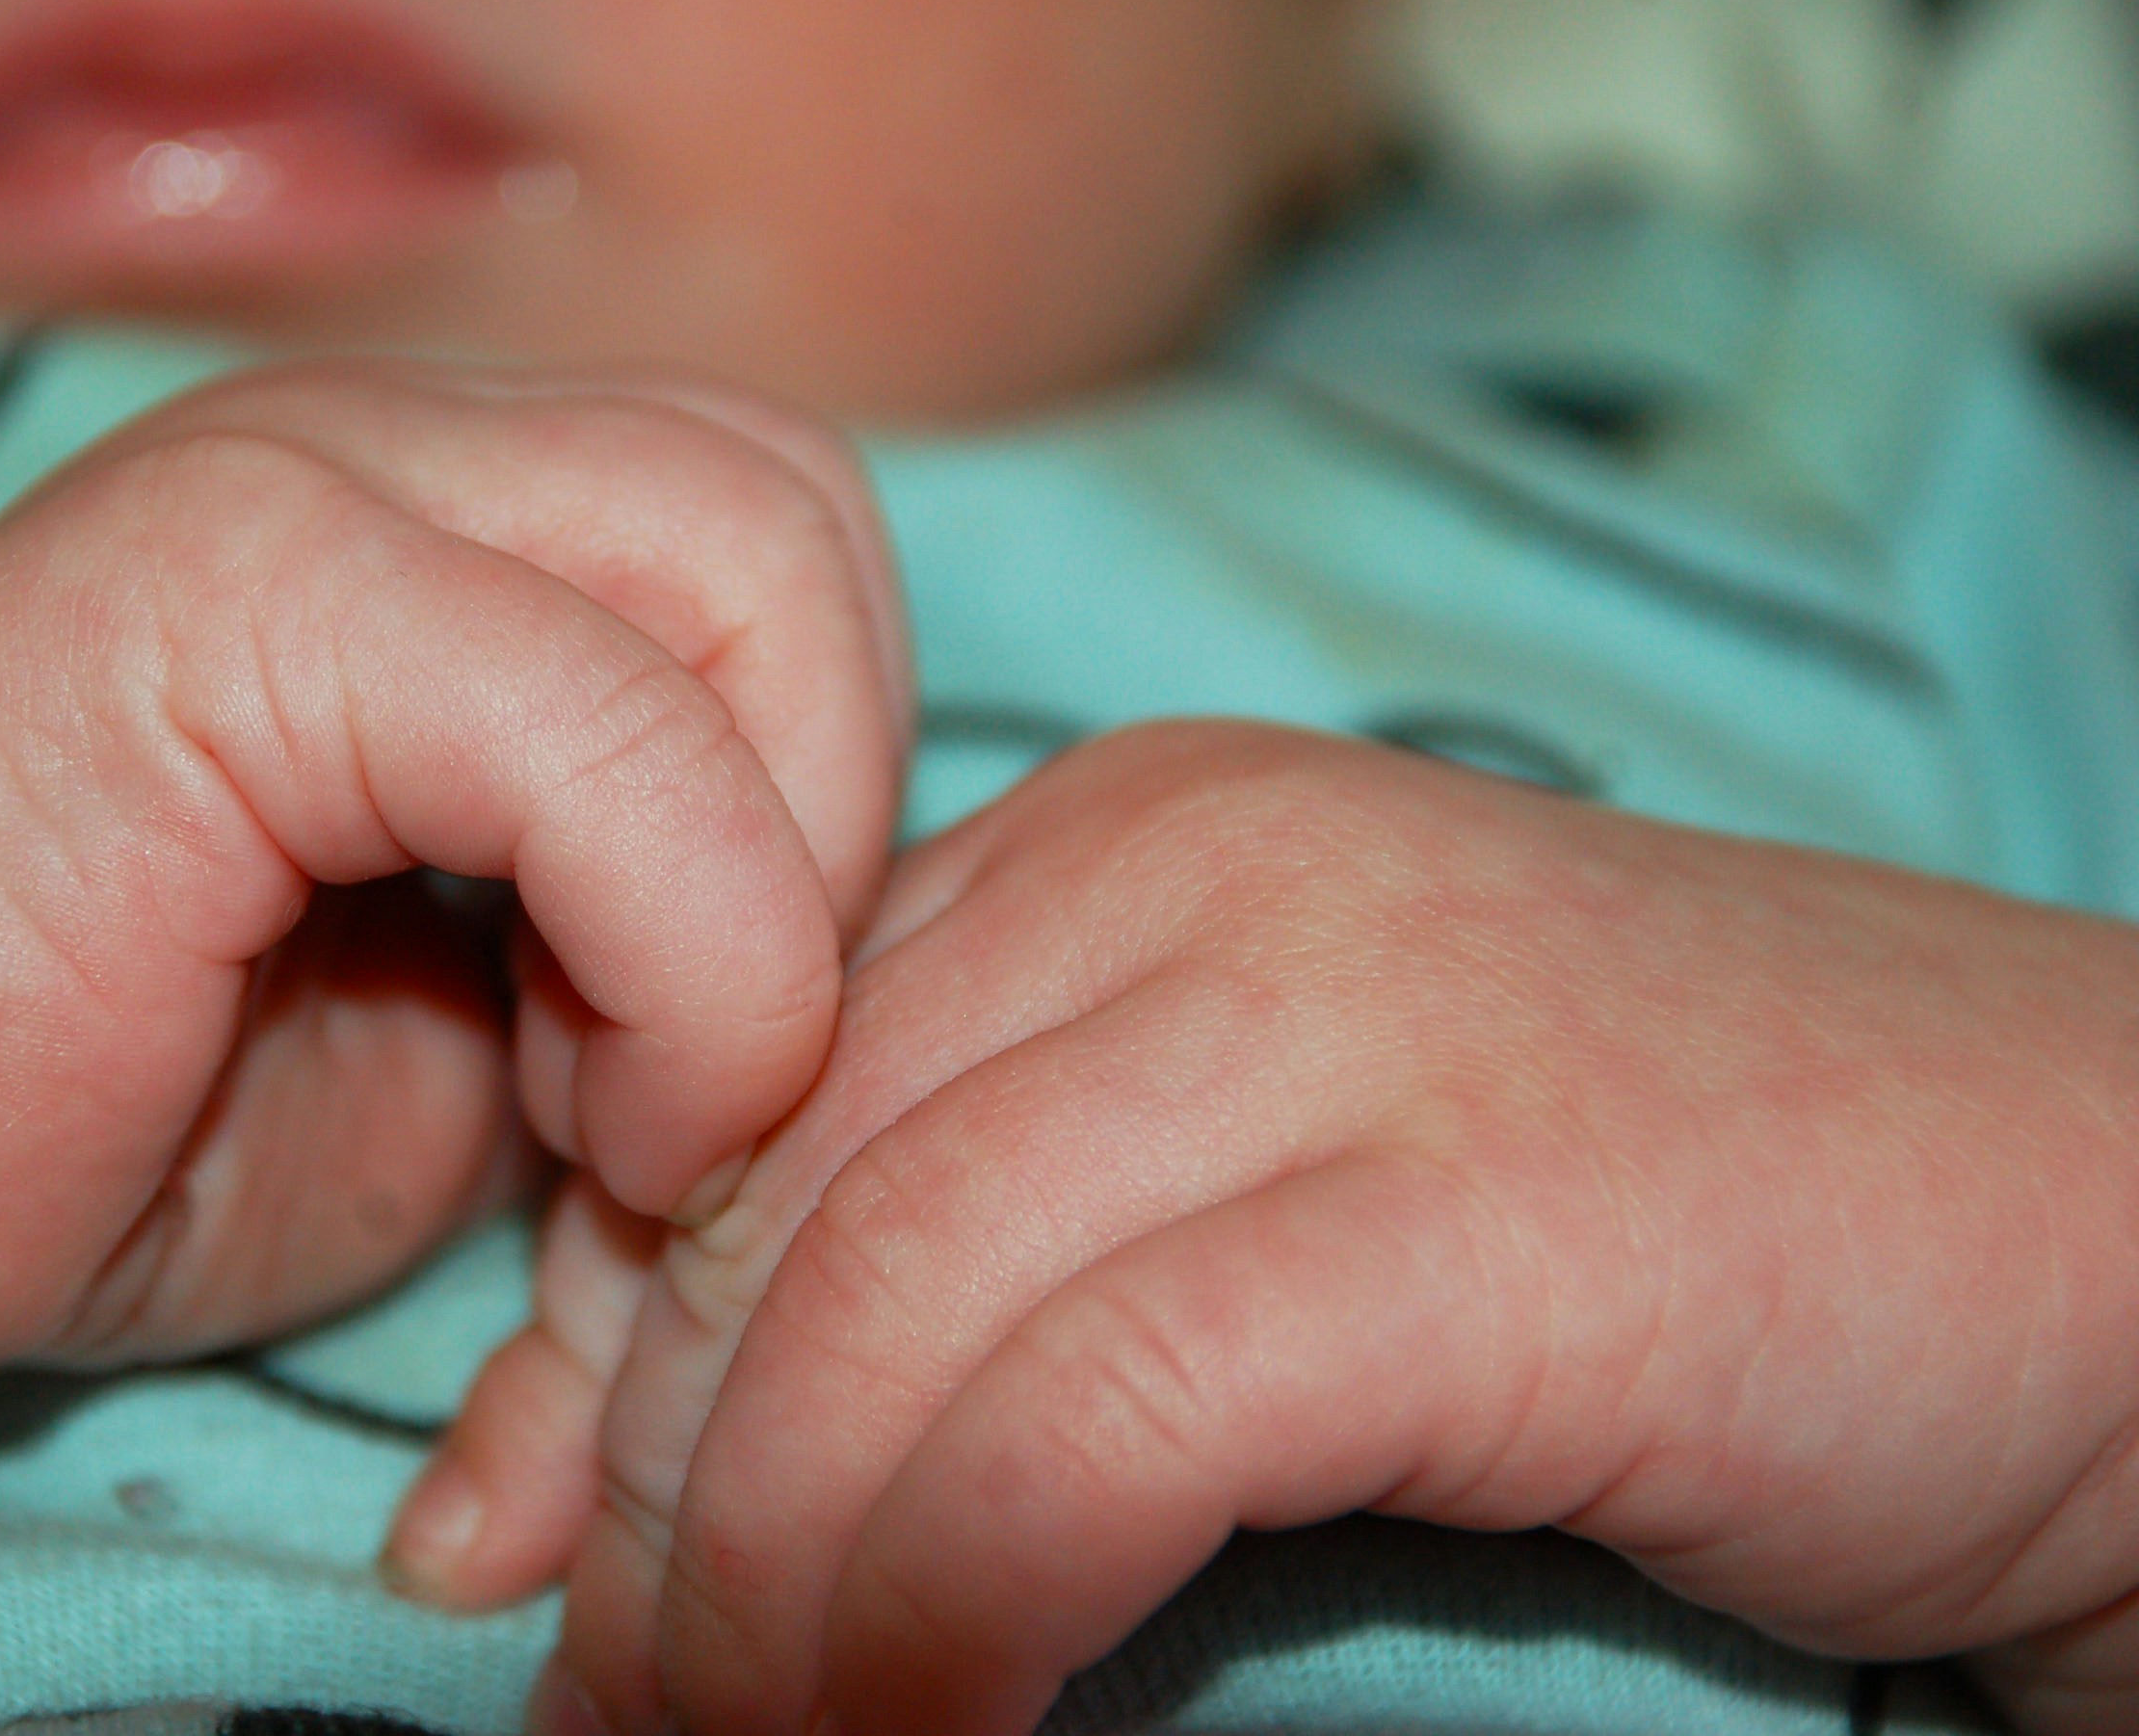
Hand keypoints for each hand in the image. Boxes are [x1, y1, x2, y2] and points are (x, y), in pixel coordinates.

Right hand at [0, 360, 909, 1734]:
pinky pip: (606, 730)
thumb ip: (660, 923)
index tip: (701, 1064)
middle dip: (831, 829)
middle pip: (808, 516)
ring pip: (760, 563)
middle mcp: (378, 441)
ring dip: (766, 891)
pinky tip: (562, 1118)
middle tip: (689, 1073)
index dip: (825, 817)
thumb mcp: (471, 1033)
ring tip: (614, 1102)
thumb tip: (854, 947)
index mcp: (436, 519)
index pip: (793, 547)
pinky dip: (681, 956)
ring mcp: (294, 479)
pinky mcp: (222, 590)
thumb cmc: (76, 1127)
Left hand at [411, 720, 2138, 1735]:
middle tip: (600, 1713)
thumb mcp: (1224, 1219)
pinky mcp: (1471, 1198)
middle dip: (642, 1504)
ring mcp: (1334, 1005)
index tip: (510, 1564)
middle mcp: (1183, 864)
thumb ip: (951, 1283)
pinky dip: (957, 1611)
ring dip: (764, 1596)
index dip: (585, 1355)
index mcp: (1100, 843)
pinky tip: (939, 1723)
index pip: (727, 1093)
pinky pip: (1091, 1427)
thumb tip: (567, 1486)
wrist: (2091, 1233)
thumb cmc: (1649, 1246)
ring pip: (886, 1314)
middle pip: (775, 1207)